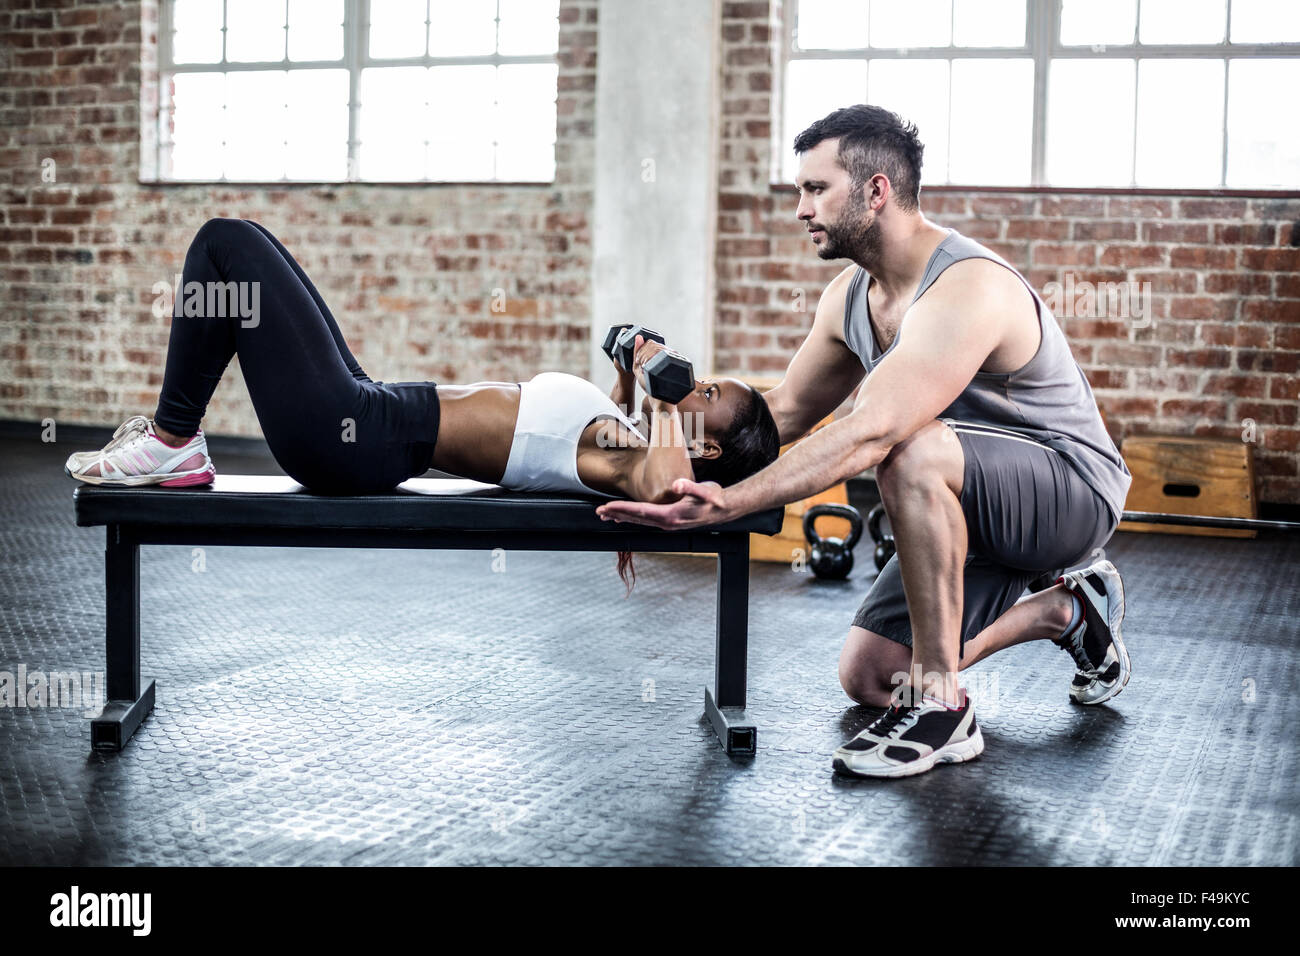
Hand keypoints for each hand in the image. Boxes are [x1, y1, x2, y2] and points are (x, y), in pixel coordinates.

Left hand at [596, 478, 730, 529]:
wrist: (725, 509)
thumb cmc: (714, 499)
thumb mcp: (704, 491)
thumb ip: (690, 487)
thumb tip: (677, 484)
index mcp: (672, 515)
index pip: (641, 512)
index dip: (623, 510)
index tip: (607, 507)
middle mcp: (668, 523)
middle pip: (637, 519)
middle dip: (617, 515)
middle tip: (598, 512)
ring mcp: (669, 524)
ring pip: (640, 521)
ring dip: (622, 518)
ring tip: (606, 516)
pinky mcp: (671, 521)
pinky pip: (647, 521)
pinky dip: (633, 518)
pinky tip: (625, 517)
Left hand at [631, 336, 684, 401]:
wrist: (660, 398)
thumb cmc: (649, 384)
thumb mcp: (638, 368)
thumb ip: (637, 352)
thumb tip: (638, 337)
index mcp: (662, 354)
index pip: (651, 342)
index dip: (642, 349)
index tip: (639, 361)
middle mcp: (669, 354)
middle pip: (653, 343)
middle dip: (642, 353)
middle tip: (641, 365)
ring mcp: (673, 356)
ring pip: (656, 347)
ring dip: (645, 356)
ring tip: (644, 367)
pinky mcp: (675, 360)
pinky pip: (661, 352)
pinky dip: (650, 357)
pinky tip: (647, 366)